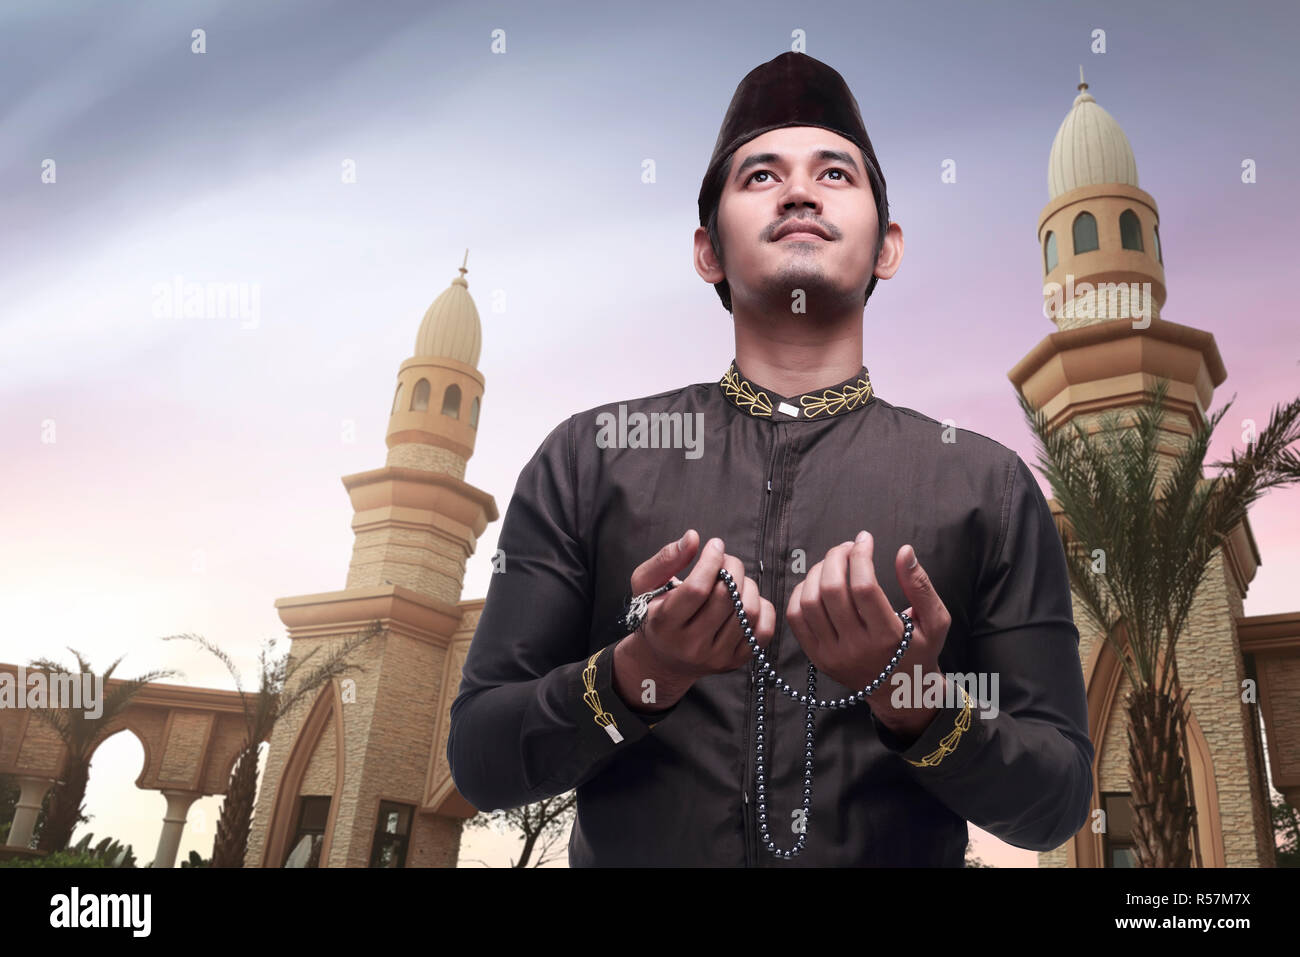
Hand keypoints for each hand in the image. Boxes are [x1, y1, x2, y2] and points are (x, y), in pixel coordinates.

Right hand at [615, 530, 774, 707]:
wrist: (663, 659)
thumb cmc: (655, 614)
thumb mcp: (645, 584)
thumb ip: (666, 558)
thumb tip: (693, 537)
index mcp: (665, 625)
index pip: (697, 589)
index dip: (711, 561)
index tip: (715, 545)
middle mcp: (691, 646)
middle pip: (726, 598)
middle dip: (732, 568)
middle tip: (725, 559)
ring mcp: (717, 657)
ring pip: (748, 611)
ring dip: (746, 585)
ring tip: (733, 579)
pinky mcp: (736, 662)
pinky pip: (763, 629)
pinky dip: (762, 606)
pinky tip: (745, 599)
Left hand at [786, 531, 950, 712]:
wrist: (900, 693)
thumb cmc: (920, 651)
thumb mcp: (936, 621)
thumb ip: (921, 585)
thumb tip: (904, 550)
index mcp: (887, 638)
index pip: (864, 587)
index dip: (861, 556)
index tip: (865, 539)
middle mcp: (856, 648)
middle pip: (832, 591)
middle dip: (836, 558)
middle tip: (847, 547)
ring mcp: (831, 654)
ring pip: (809, 602)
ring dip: (817, 572)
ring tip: (833, 562)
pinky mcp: (816, 657)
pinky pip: (796, 618)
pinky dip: (801, 592)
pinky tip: (817, 581)